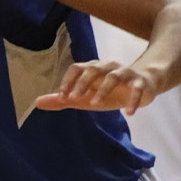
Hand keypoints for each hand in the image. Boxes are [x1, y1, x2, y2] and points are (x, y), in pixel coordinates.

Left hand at [35, 60, 162, 115]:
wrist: (144, 82)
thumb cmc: (109, 90)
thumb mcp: (85, 96)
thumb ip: (62, 99)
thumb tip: (36, 102)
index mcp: (93, 69)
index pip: (77, 68)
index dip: (68, 81)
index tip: (62, 96)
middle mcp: (108, 67)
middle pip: (94, 69)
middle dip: (83, 83)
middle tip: (74, 98)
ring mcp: (126, 73)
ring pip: (114, 76)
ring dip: (103, 90)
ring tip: (95, 105)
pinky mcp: (141, 82)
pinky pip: (138, 88)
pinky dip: (133, 99)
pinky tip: (129, 113)